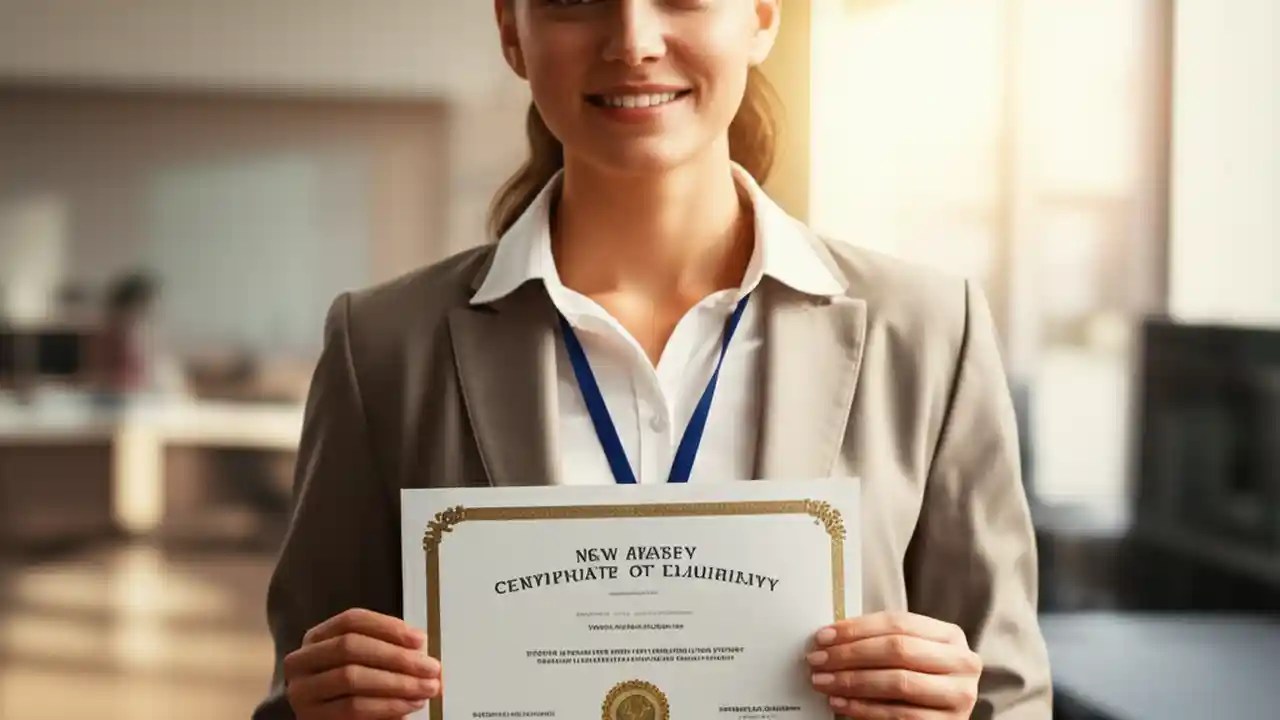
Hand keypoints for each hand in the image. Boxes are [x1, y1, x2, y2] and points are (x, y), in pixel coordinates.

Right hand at [285, 608, 441, 718]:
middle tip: (431, 668)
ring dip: (397, 683)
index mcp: (317, 638)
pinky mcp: (311, 718)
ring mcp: (302, 691)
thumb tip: (426, 655)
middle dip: (397, 657)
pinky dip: (386, 706)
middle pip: (351, 647)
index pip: (352, 620)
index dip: (388, 627)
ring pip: (351, 677)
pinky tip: (408, 705)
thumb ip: (392, 654)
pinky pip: (353, 708)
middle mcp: (302, 661)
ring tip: (426, 688)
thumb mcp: (367, 664)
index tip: (420, 639)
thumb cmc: (353, 690)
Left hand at [806, 612, 981, 718]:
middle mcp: (962, 663)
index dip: (857, 628)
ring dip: (853, 682)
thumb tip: (829, 638)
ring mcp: (959, 695)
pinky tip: (841, 704)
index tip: (824, 636)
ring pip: (898, 682)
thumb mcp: (908, 654)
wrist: (938, 717)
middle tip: (818, 659)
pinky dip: (864, 709)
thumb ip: (879, 642)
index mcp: (950, 636)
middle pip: (898, 650)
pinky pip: (899, 715)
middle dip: (850, 654)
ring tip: (824, 682)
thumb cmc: (917, 677)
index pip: (899, 623)